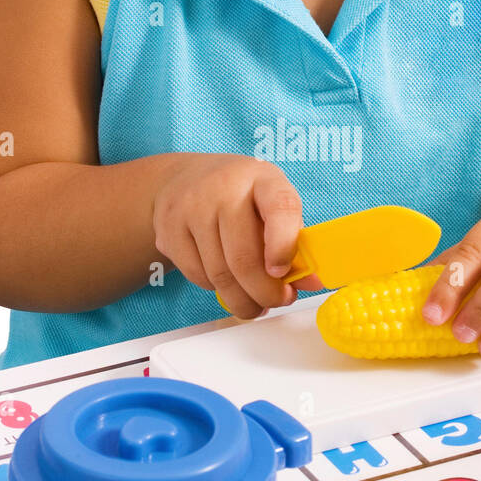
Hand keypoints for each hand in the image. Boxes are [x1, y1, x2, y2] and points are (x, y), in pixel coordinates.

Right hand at [152, 154, 303, 318]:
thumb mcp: (272, 204)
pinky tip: (225, 283)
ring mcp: (191, 206)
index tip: (283, 274)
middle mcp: (225, 187)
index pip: (280, 209)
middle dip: (264, 292)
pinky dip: (215, 289)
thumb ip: (293, 241)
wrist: (184, 178)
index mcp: (263, 178)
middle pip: (243, 257)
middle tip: (276, 302)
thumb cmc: (241, 196)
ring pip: (219, 273)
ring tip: (254, 302)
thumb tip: (311, 283)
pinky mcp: (168, 227)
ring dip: (241, 299)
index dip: (283, 246)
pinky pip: (196, 275)